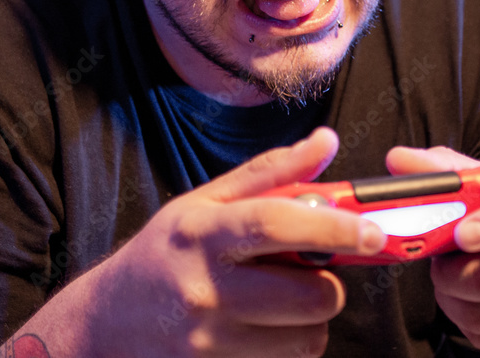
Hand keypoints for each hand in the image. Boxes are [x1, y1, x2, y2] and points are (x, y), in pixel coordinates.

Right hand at [68, 127, 384, 357]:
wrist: (106, 324)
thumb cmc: (163, 254)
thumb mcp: (204, 202)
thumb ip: (269, 173)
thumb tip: (326, 142)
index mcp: (204, 233)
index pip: (276, 225)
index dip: (333, 227)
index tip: (373, 231)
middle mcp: (206, 289)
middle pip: (308, 295)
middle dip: (327, 284)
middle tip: (310, 272)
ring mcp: (209, 341)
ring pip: (306, 338)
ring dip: (309, 320)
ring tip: (278, 301)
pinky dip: (287, 346)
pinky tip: (260, 328)